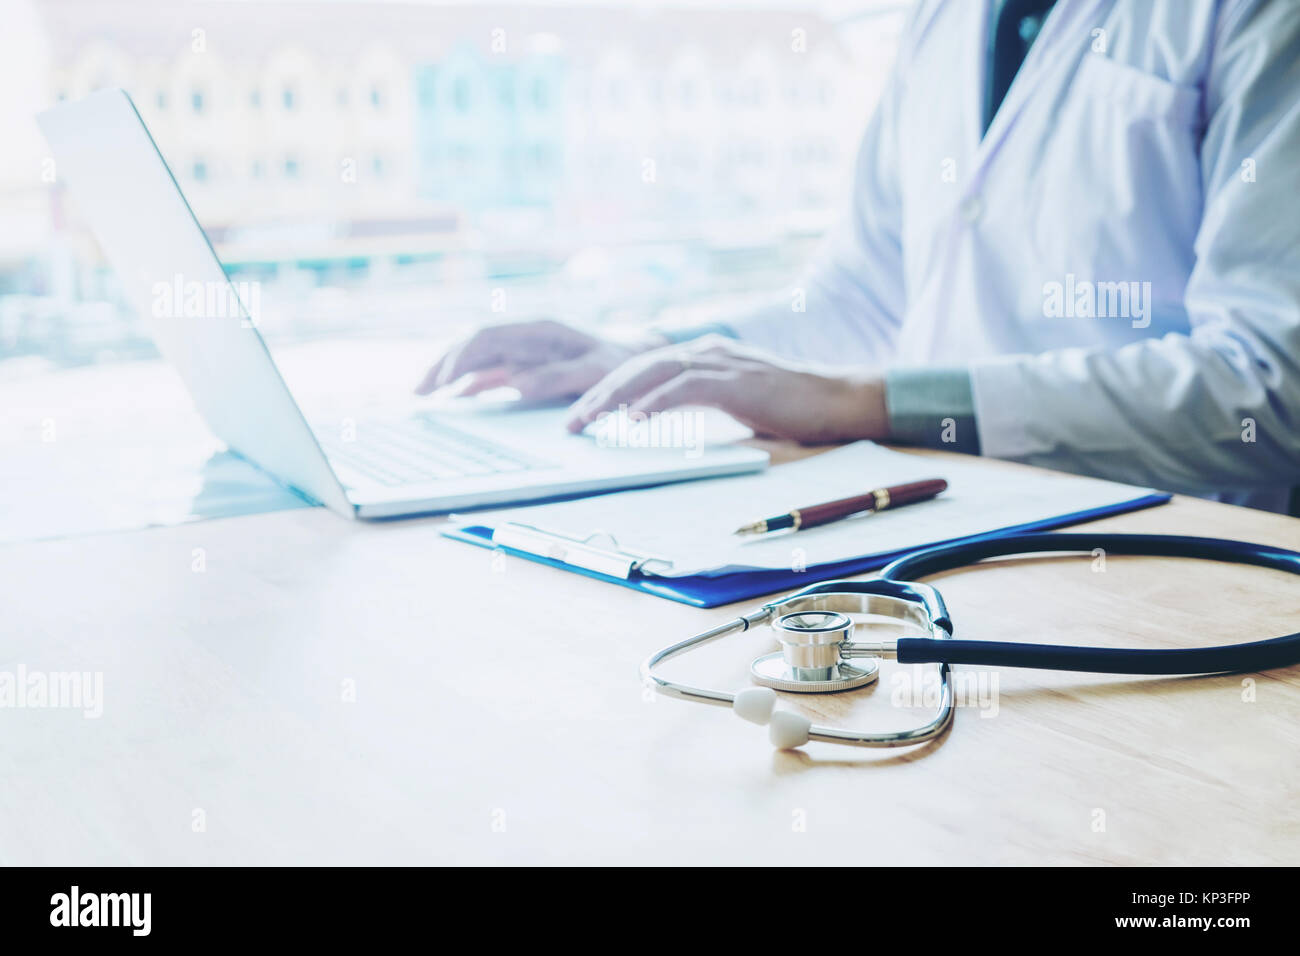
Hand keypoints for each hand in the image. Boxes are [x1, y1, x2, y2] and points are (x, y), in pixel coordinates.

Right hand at [415, 319, 666, 400]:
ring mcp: (525, 350)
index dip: (459, 358)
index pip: (486, 338)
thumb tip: (516, 383)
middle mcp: (527, 336)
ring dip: (450, 373)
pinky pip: (491, 371)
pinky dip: (468, 383)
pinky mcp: (528, 364)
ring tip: (424, 395)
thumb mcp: (595, 371)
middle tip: (418, 392)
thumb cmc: (620, 364)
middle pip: (473, 345)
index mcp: (539, 331)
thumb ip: (558, 376)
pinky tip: (453, 399)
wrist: (638, 358)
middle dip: (443, 365)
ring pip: (477, 357)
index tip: (441, 382)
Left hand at [564, 335, 888, 443]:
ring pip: (653, 372)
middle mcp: (707, 350)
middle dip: (598, 394)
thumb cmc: (791, 408)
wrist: (840, 400)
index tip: (580, 415)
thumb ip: (701, 405)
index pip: (643, 367)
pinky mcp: (737, 380)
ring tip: (588, 422)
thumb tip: (665, 423)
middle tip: (569, 422)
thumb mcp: (734, 404)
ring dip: (615, 397)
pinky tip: (632, 421)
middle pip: (637, 366)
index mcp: (704, 355)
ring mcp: (722, 361)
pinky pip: (685, 388)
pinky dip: (655, 403)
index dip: (606, 389)